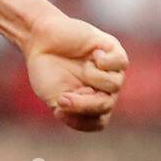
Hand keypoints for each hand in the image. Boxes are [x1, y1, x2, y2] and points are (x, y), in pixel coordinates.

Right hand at [22, 9, 127, 130]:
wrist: (39, 39)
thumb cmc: (46, 69)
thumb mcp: (55, 97)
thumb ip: (74, 112)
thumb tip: (94, 114)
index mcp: (91, 102)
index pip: (98, 122)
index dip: (81, 120)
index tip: (59, 109)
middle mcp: (103, 88)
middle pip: (107, 105)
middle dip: (85, 104)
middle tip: (63, 97)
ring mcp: (109, 69)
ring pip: (115, 85)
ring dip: (93, 78)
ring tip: (82, 67)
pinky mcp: (111, 48)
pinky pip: (122, 62)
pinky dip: (107, 62)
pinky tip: (94, 55)